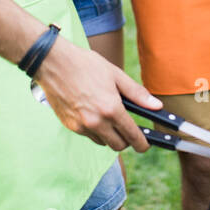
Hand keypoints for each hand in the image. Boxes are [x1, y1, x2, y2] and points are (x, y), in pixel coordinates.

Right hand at [34, 39, 160, 151]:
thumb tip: (156, 106)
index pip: (132, 136)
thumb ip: (137, 93)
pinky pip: (88, 135)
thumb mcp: (116, 75)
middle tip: (127, 128)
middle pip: (118, 145)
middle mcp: (96, 122)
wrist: (53, 63)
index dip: (142, 144)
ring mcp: (81, 126)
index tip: (145, 145)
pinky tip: (93, 113)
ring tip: (108, 116)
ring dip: (109, 135)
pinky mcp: (69, 126)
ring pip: (102, 142)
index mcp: (111, 109)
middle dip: (126, 140)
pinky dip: (95, 130)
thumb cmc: (85, 65)